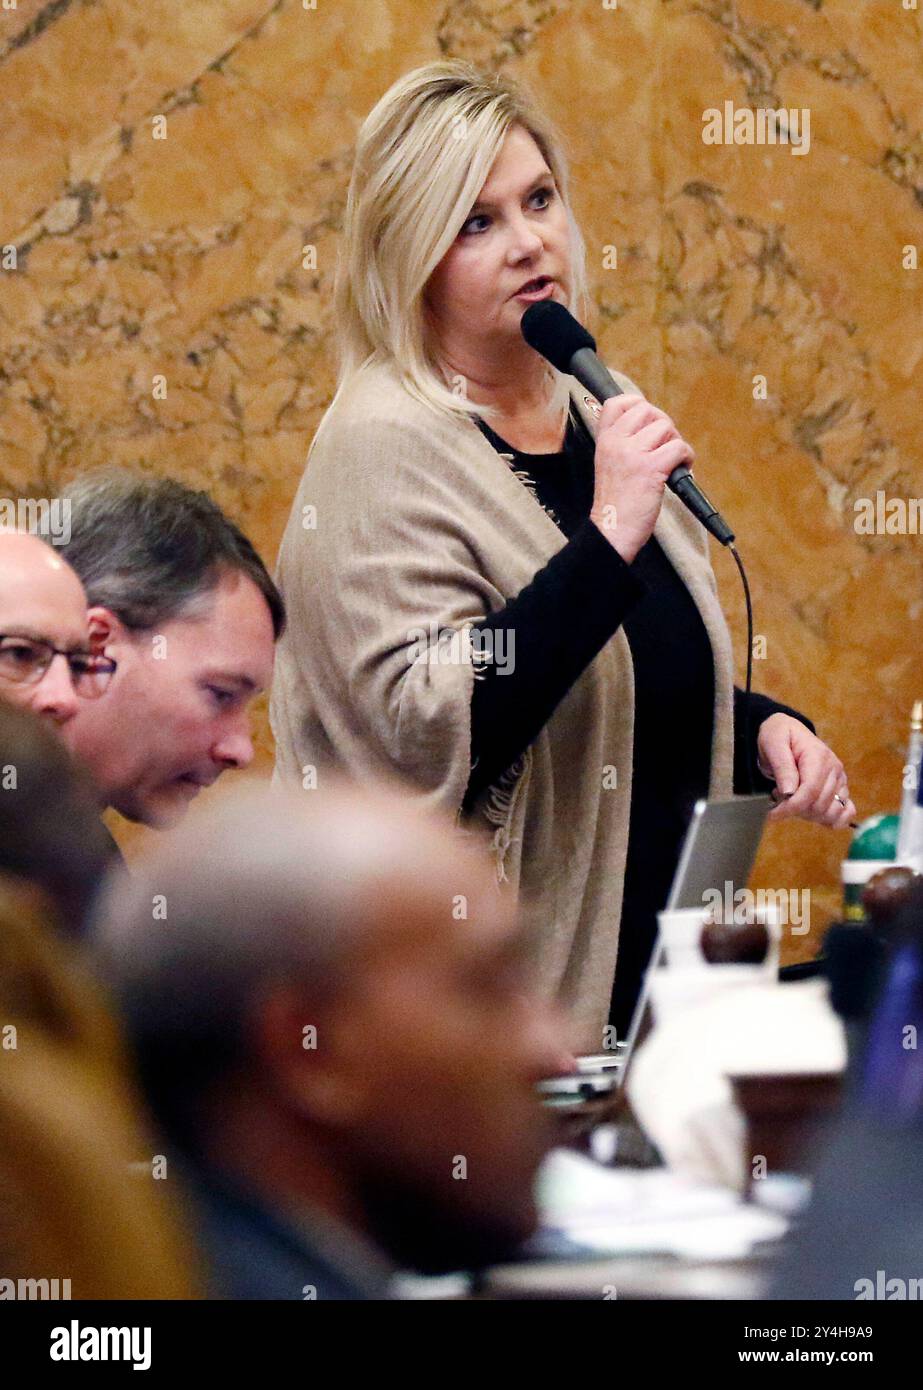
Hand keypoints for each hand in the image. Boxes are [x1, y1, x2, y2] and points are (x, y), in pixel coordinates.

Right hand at [589, 394, 694, 562]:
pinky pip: (678, 448)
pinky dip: (686, 458)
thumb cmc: (615, 502)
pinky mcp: (651, 469)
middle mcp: (616, 442)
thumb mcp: (608, 464)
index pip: (616, 402)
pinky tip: (680, 470)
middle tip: (664, 446)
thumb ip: (623, 443)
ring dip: (675, 442)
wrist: (611, 530)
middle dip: (662, 425)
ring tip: (671, 461)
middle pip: (647, 410)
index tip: (647, 422)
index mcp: (604, 440)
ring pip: (666, 427)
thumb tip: (653, 428)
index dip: (637, 404)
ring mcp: (633, 454)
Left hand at [756, 714, 855, 827]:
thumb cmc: (779, 736)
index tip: (772, 813)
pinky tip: (813, 815)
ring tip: (792, 801)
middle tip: (778, 800)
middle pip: (819, 806)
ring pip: (831, 813)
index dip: (791, 807)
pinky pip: (846, 812)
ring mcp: (840, 780)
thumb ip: (782, 767)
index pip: (809, 792)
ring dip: (808, 815)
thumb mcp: (774, 744)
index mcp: (819, 757)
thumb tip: (789, 791)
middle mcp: (834, 769)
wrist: (787, 732)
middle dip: (795, 810)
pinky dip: (831, 819)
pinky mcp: (841, 789)